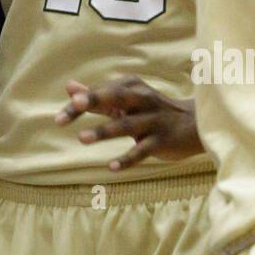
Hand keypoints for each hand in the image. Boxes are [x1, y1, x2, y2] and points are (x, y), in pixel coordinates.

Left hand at [55, 77, 203, 168]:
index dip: (78, 106)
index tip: (58, 119)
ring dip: (104, 130)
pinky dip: (127, 159)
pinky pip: (142, 150)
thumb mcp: (126, 101)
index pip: (100, 93)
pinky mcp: (162, 140)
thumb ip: (97, 96)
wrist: (196, 125)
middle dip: (94, 100)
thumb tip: (69, 87)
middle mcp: (142, 99)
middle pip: (115, 97)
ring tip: (82, 138)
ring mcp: (153, 120)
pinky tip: (111, 167)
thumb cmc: (152, 111)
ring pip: (126, 125)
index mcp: (130, 87)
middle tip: (74, 105)